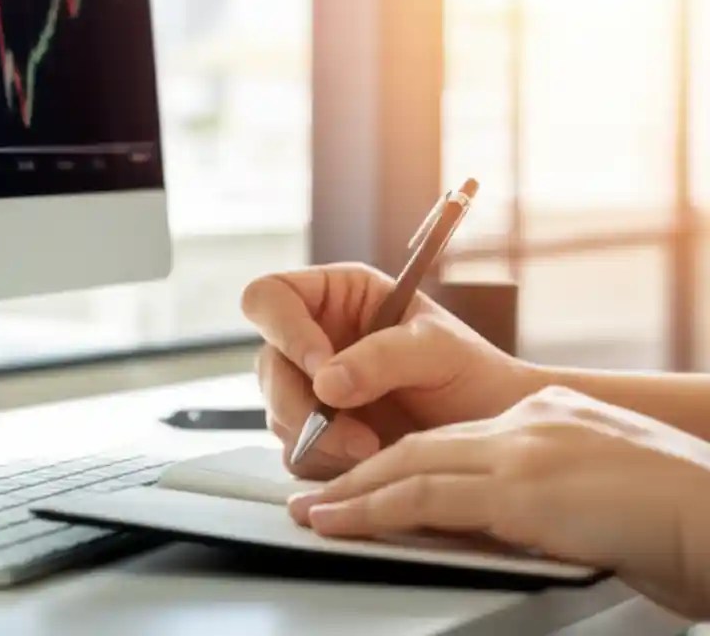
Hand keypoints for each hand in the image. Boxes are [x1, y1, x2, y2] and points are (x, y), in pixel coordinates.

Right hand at [242, 264, 533, 478]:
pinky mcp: (317, 434)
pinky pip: (296, 450)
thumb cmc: (474, 375)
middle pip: (267, 364)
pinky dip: (326, 460)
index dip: (284, 330)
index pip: (270, 297)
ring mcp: (311, 389)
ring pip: (277, 413)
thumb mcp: (437, 349)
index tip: (321, 368)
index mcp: (336, 296)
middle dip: (302, 404)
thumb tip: (325, 381)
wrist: (490, 436)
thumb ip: (382, 356)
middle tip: (352, 433)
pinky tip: (367, 458)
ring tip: (373, 447)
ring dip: (319, 438)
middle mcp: (314, 338)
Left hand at [286, 387, 709, 617]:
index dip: (407, 465)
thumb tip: (529, 526)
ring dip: (353, 492)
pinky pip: (424, 497)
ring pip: (411, 466)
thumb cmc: (692, 526)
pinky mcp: (522, 488)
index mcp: (553, 419)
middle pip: (424, 446)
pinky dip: (370, 509)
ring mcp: (525, 451)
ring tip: (313, 513)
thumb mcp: (610, 499)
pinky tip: (340, 523)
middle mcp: (532, 423)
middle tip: (318, 493)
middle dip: (363, 471)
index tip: (372, 483)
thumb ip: (557, 500)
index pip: (460, 441)